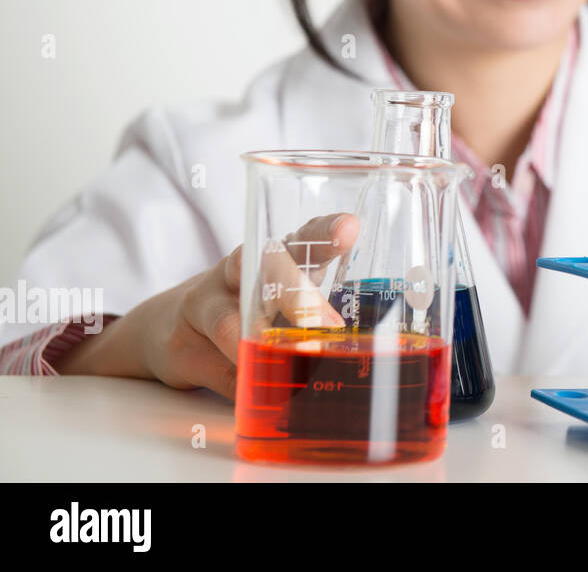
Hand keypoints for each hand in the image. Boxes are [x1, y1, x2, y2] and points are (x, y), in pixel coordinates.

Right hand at [55, 214, 356, 397]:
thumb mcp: (287, 303)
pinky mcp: (184, 346)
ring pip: (231, 322)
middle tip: (328, 323)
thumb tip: (381, 356)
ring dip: (261, 347)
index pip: (302, 236)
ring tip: (292, 366)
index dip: (324, 231)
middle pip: (264, 270)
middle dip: (297, 294)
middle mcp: (240, 272)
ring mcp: (206, 305)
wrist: (170, 329)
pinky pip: (217, 370)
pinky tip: (259, 398)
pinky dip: (241, 386)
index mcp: (275, 258)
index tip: (349, 227)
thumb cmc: (252, 312)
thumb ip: (324, 317)